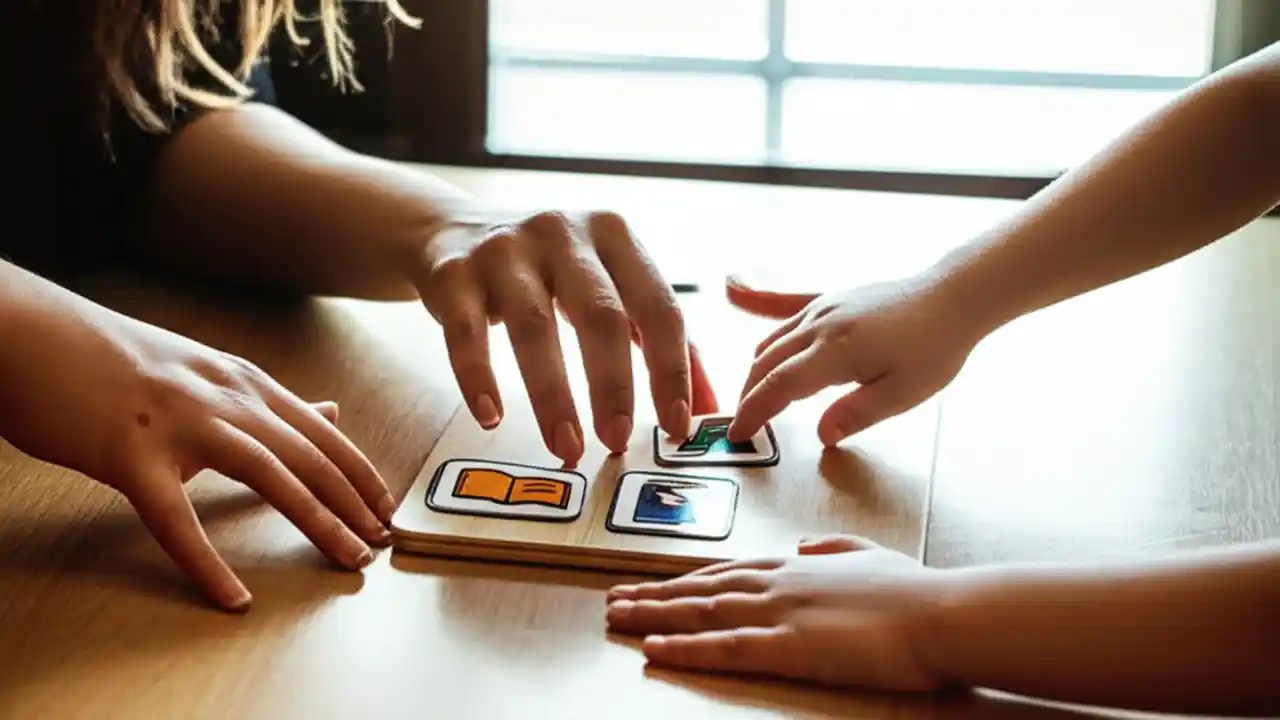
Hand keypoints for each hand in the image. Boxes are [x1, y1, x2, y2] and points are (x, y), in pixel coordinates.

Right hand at [0, 275, 393, 610]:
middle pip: (309, 455)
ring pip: (269, 475)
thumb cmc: (113, 361)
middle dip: (354, 502)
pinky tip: (232, 595)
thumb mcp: (205, 371)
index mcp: (242, 382)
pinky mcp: (129, 454)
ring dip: (317, 521)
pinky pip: (175, 518)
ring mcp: (180, 423)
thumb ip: (268, 399)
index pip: (320, 432)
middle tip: (383, 542)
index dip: (359, 472)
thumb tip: (330, 413)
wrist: (34, 335)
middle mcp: (224, 398)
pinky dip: (206, 562)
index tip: (388, 507)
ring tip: (347, 558)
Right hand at [414, 211, 692, 464]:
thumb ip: (661, 340)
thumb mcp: (610, 284)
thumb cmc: (551, 270)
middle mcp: (563, 233)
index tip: (677, 426)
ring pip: (534, 327)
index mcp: (615, 236)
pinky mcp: (454, 274)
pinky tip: (491, 418)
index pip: (658, 307)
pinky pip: (466, 332)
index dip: (673, 370)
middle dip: (614, 386)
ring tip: (566, 447)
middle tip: (618, 441)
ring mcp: (505, 250)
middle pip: (601, 315)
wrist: (453, 231)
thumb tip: (710, 410)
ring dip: (553, 396)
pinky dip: (479, 378)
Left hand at [605, 536, 948, 691]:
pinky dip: (685, 647)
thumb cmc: (914, 591)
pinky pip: (724, 647)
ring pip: (701, 613)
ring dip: (654, 616)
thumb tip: (802, 544)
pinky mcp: (789, 647)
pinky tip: (655, 648)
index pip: (726, 570)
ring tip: (617, 618)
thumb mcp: (868, 554)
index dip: (686, 578)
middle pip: (702, 589)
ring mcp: (779, 612)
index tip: (657, 582)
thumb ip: (831, 547)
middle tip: (616, 599)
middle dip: (655, 594)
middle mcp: (777, 582)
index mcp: (796, 565)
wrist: (942, 613)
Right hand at [727, 276, 980, 446]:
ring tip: (751, 396)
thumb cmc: (934, 345)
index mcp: (837, 351)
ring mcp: (822, 308)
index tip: (739, 433)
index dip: (754, 411)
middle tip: (742, 424)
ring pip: (771, 341)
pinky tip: (731, 289)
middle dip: (748, 396)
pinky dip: (756, 308)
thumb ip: (857, 414)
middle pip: (765, 364)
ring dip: (755, 370)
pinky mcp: (829, 299)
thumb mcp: (904, 393)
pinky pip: (783, 306)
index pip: (779, 385)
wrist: (952, 297)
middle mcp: (821, 325)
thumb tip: (822, 436)